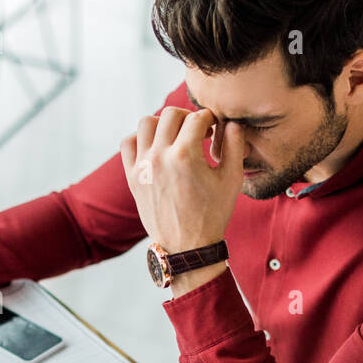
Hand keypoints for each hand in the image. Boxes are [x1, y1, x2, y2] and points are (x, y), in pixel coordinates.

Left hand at [120, 106, 244, 252]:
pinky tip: (156, 147)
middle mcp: (160, 157)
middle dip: (188, 117)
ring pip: (146, 123)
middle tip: (198, 131)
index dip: (210, 118)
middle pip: (171, 114)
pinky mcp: (132, 177)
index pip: (197, 118)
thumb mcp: (232, 180)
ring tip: (176, 136)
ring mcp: (143, 166)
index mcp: (185, 156)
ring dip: (163, 124)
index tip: (214, 127)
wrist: (186, 247)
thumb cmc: (212, 215)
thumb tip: (232, 123)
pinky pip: (128, 143)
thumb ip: (234, 146)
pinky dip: (140, 138)